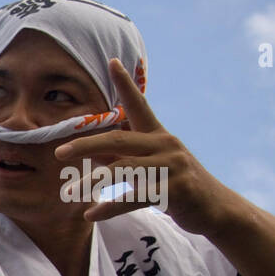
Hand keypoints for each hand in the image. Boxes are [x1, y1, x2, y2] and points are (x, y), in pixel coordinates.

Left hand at [53, 59, 245, 235]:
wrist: (215, 209)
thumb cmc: (176, 186)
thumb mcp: (148, 168)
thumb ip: (121, 158)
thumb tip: (91, 151)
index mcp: (158, 135)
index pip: (139, 106)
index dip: (126, 85)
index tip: (113, 62)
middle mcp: (165, 145)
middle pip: (118, 140)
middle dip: (85, 145)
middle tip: (58, 153)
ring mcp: (172, 166)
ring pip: (123, 169)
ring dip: (92, 182)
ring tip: (67, 193)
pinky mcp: (176, 189)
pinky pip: (135, 197)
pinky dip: (110, 207)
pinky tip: (91, 214)